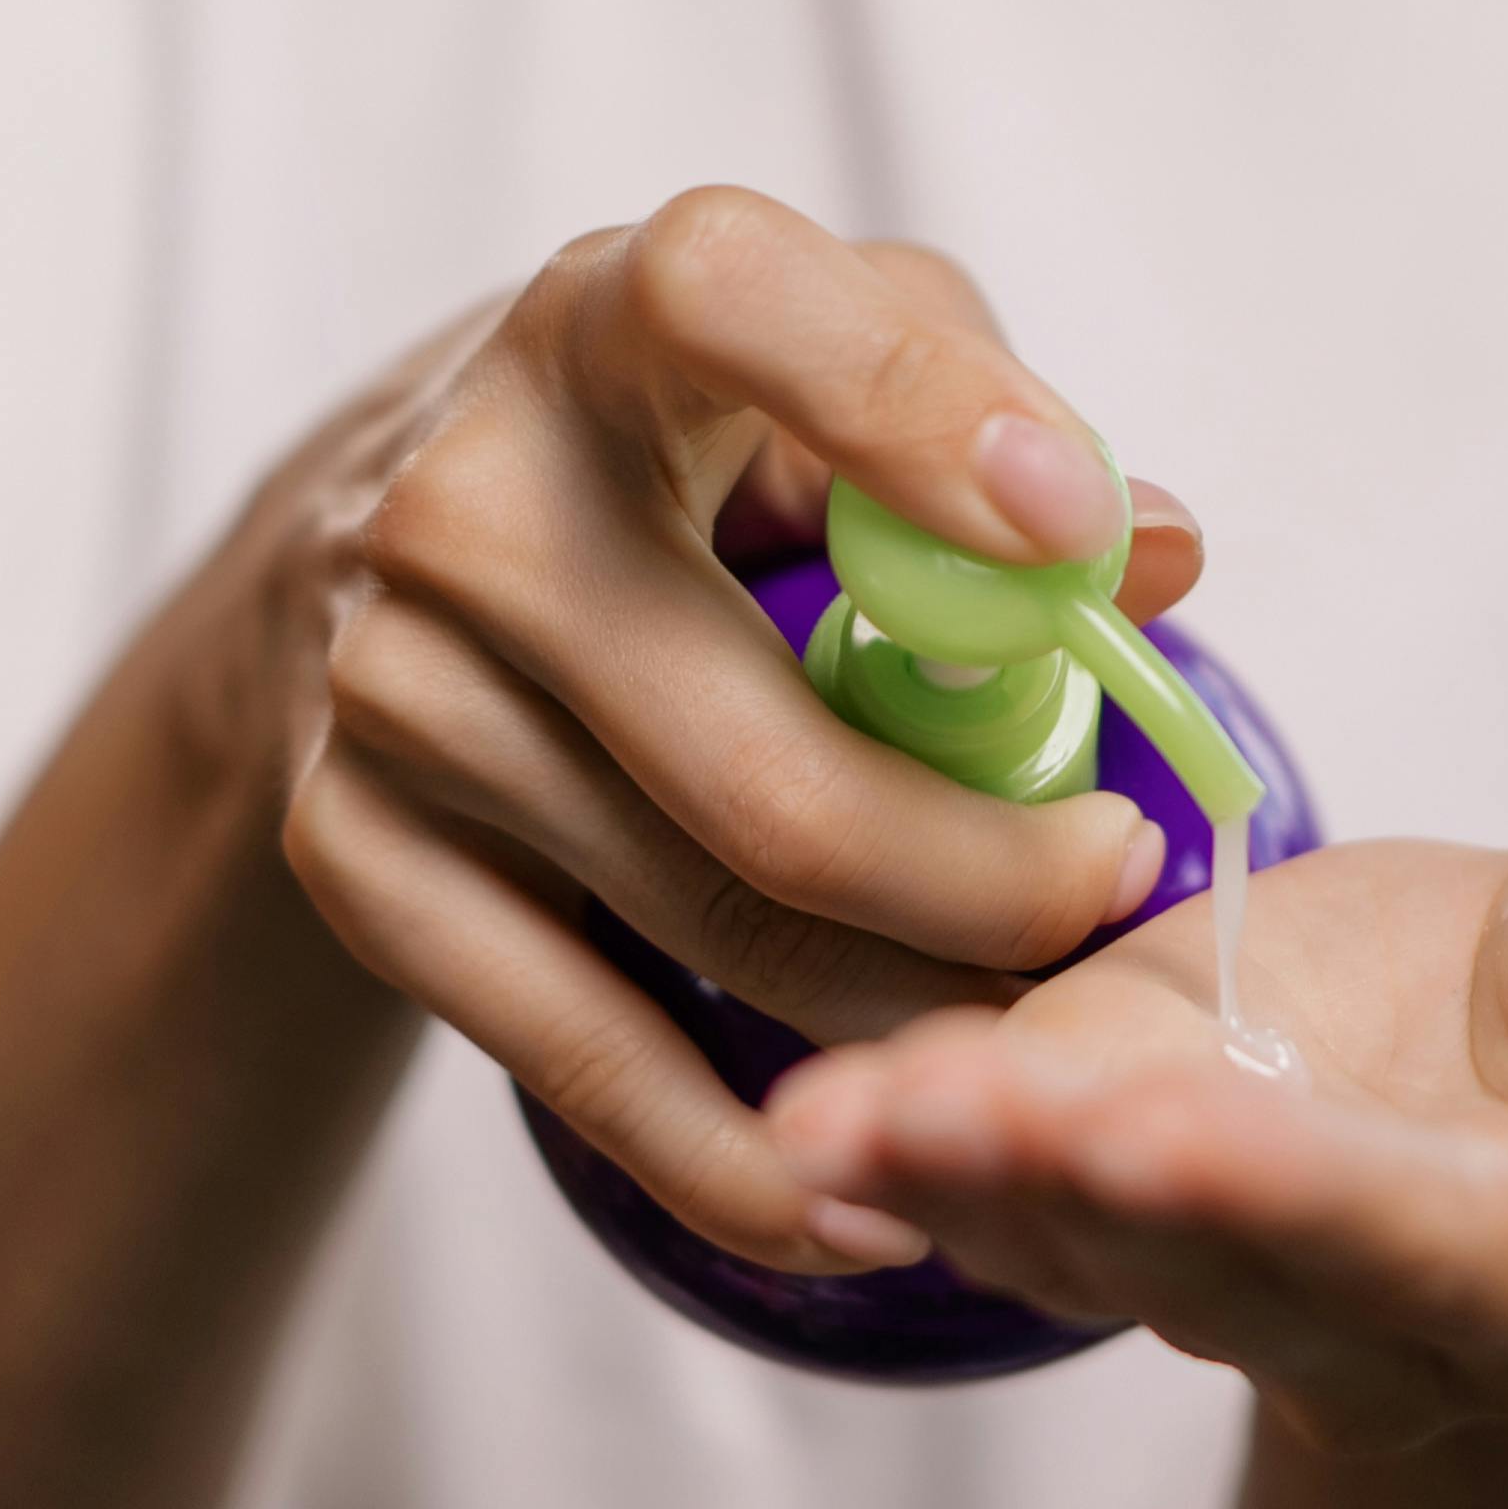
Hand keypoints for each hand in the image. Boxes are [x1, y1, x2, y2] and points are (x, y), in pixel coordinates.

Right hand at [269, 190, 1198, 1269]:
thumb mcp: (826, 360)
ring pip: (715, 921)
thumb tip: (1154, 554)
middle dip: (993, 873)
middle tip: (1115, 884)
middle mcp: (466, 500)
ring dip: (914, 1010)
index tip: (1071, 532)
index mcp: (604, 323)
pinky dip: (747, 1160)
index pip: (731, 299)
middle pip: (769, 763)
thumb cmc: (678, 440)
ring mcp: (391, 690)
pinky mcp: (352, 852)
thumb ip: (1000, 417)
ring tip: (1038, 1024)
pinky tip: (872, 1209)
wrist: (381, 548)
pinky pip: (587, 1058)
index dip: (911, 410)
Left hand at [761, 826, 1507, 1450]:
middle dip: (1100, 1185)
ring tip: (852, 1115)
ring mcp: (1238, 1253)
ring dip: (970, 1175)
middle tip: (984, 1114)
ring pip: (1094, 1240)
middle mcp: (1388, 1319)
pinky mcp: (1131, 1153)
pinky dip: (907, 1157)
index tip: (1187, 1136)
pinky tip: (815, 1129)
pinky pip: (1009, 1184)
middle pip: (1232, 1264)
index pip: (1435, 1258)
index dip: (1308, 1200)